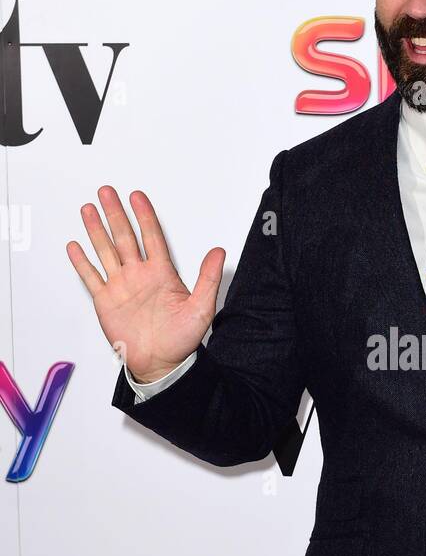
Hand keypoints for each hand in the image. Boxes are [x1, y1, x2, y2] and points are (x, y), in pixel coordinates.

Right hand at [67, 186, 224, 382]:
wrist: (161, 364)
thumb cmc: (182, 340)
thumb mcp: (201, 308)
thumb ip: (208, 278)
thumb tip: (219, 252)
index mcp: (161, 273)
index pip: (151, 237)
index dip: (144, 216)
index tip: (137, 196)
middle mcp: (139, 275)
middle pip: (124, 237)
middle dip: (115, 214)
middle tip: (107, 192)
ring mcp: (121, 286)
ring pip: (105, 251)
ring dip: (96, 230)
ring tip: (88, 210)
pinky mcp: (106, 301)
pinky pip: (91, 277)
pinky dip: (82, 262)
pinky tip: (75, 246)